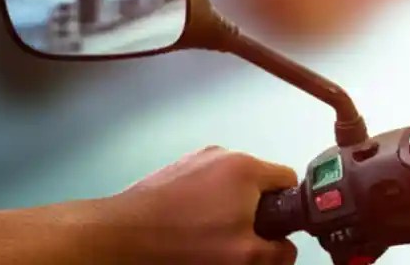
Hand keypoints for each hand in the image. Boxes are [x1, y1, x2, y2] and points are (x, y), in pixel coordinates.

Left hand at [99, 146, 298, 264]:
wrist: (119, 238)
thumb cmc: (183, 245)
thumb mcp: (243, 259)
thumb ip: (277, 253)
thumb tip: (285, 249)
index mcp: (246, 167)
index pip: (289, 180)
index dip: (287, 209)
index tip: (272, 232)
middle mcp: (222, 154)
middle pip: (258, 184)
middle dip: (254, 213)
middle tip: (237, 242)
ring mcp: (194, 160)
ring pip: (229, 186)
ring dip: (228, 210)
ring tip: (208, 238)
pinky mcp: (172, 171)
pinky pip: (203, 187)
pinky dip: (203, 207)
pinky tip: (187, 230)